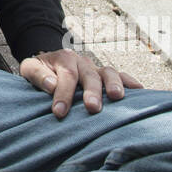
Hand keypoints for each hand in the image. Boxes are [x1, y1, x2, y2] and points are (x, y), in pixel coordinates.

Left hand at [19, 48, 142, 117]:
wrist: (50, 63)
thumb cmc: (41, 71)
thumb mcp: (29, 68)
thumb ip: (37, 75)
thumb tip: (52, 84)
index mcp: (64, 59)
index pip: (66, 76)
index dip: (63, 94)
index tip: (59, 112)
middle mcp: (83, 62)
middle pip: (90, 75)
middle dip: (92, 92)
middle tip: (93, 108)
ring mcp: (97, 68)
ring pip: (109, 73)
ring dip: (114, 85)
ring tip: (117, 98)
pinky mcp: (106, 75)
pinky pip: (122, 76)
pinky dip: (132, 83)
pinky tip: (141, 92)